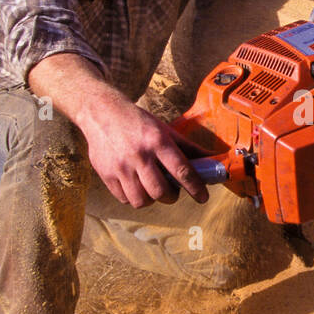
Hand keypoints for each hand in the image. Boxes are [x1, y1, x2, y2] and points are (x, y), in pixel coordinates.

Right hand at [82, 97, 208, 207]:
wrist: (101, 113)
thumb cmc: (138, 122)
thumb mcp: (164, 129)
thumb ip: (187, 147)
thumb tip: (213, 158)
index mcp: (157, 141)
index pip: (182, 171)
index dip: (195, 187)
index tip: (202, 197)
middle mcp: (139, 155)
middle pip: (161, 192)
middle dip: (171, 196)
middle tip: (172, 191)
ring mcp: (120, 167)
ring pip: (142, 200)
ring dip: (152, 199)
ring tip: (153, 189)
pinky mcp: (106, 174)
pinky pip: (124, 199)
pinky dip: (134, 197)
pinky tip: (137, 186)